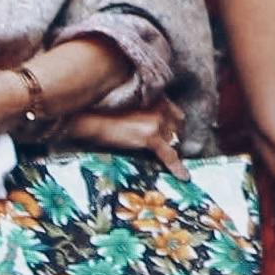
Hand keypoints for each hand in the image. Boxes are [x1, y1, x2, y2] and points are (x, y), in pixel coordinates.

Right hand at [47, 99, 183, 159]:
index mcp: (156, 98)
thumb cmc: (105, 115)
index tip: (176, 137)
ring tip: (172, 164)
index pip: (177, 115)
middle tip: (172, 152)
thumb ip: (147, 114)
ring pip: (175, 142)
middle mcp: (160, 107)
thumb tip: (158, 131)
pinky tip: (183, 176)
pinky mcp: (151, 137)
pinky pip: (170, 155)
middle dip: (176, 140)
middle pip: (179, 128)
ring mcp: (156, 122)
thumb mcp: (132, 108)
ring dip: (173, 152)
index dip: (177, 129)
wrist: (91, 120)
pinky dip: (177, 167)